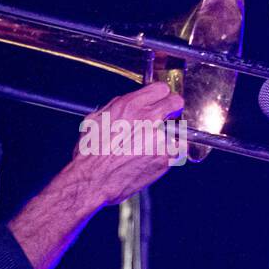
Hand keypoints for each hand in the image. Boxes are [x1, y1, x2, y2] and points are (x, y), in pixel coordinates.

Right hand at [66, 82, 185, 207]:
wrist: (93, 179)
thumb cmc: (90, 153)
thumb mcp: (96, 119)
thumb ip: (117, 107)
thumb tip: (129, 102)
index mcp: (130, 106)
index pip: (161, 89)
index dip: (162, 95)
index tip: (163, 101)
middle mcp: (147, 118)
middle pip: (175, 102)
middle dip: (173, 109)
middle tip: (169, 117)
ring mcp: (159, 137)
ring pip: (177, 130)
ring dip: (169, 136)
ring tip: (152, 147)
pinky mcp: (165, 157)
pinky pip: (177, 152)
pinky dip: (170, 155)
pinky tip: (155, 159)